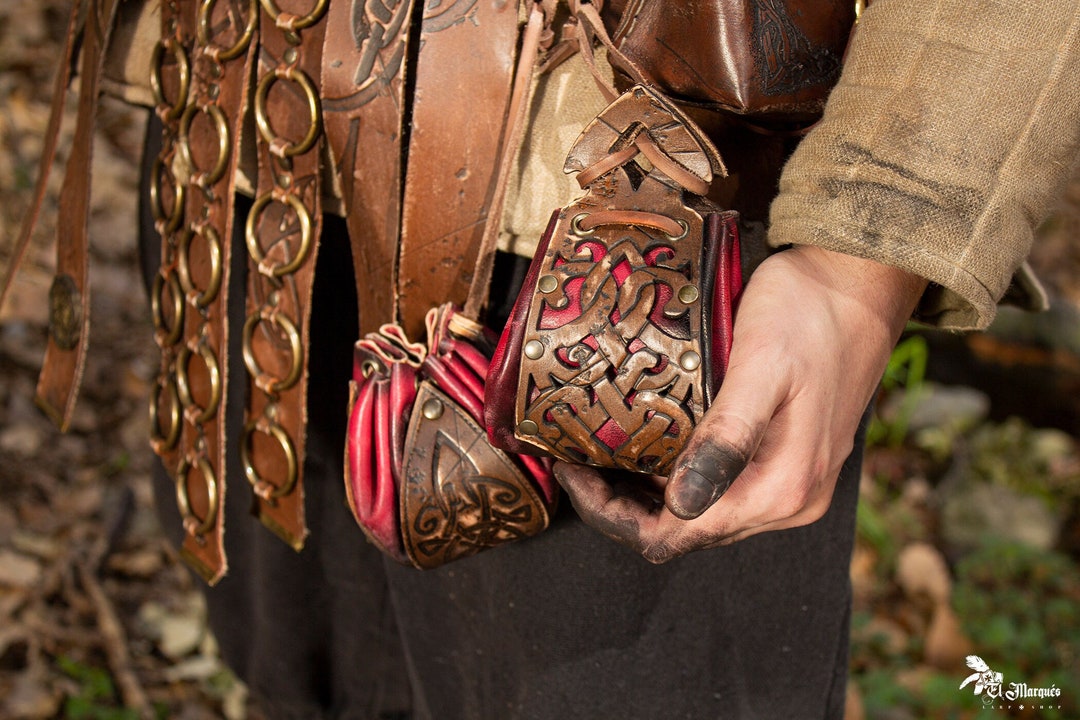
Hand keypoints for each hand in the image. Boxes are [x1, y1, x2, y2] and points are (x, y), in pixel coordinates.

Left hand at [554, 245, 926, 561]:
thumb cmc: (808, 313)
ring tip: (596, 453)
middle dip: (621, 505)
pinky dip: (674, 476)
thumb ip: (725, 440)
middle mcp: (790, 501)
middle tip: (574, 459)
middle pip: (686, 530)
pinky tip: (645, 445)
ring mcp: (792, 484)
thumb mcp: (760, 369)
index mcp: (781, 488)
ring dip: (645, 493)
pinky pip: (719, 488)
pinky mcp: (788, 461)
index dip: (614, 515)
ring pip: (700, 512)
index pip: (677, 534)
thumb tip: (681, 505)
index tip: (571, 472)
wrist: (862, 281)